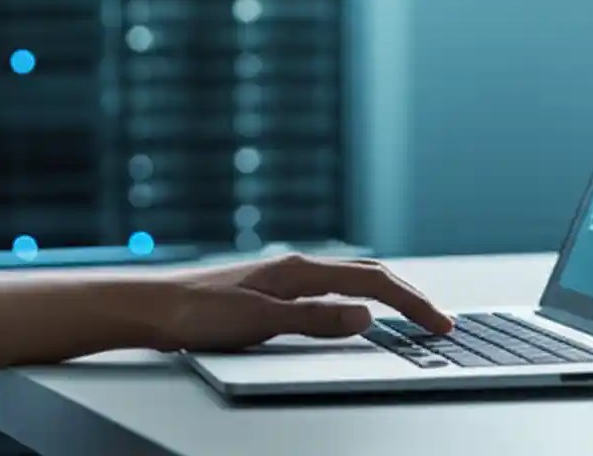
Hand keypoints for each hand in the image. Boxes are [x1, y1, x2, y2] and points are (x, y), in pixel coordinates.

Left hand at [155, 254, 453, 351]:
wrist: (151, 308)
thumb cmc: (196, 313)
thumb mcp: (260, 321)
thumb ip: (315, 320)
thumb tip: (366, 317)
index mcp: (298, 271)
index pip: (372, 282)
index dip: (412, 303)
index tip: (440, 324)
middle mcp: (293, 268)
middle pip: (367, 274)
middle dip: (407, 295)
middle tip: (438, 320)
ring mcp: (282, 278)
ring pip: (349, 279)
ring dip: (385, 294)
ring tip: (409, 314)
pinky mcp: (269, 292)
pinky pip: (328, 290)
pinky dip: (357, 298)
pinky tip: (353, 312)